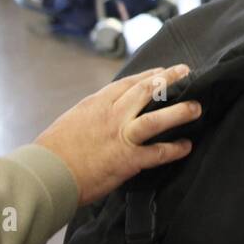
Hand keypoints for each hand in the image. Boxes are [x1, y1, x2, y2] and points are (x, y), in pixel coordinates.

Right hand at [35, 64, 200, 203]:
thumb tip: (103, 113)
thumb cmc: (53, 150)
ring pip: (156, 118)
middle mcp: (112, 115)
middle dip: (168, 79)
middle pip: (145, 91)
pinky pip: (157, 153)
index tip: (162, 70)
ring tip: (197, 107)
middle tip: (186, 72)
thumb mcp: (72, 120)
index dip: (148, 75)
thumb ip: (92, 113)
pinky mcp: (128, 160)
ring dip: (179, 112)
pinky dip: (174, 149)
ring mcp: (121, 136)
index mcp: (96, 103)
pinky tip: (187, 146)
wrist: (46, 172)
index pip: (128, 83)